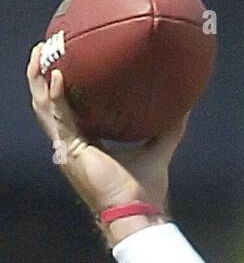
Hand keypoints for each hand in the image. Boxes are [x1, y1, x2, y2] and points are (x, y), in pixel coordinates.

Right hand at [26, 41, 188, 217]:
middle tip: (45, 49)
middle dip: (42, 76)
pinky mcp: (69, 151)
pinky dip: (54, 95)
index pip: (68, 110)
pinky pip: (55, 117)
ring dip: (38, 79)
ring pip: (43, 106)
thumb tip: (185, 107)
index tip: (65, 63)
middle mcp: (72, 145)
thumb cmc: (145, 191)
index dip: (63, 88)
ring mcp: (67, 148)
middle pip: (49, 103)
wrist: (139, 213)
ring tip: (41, 53)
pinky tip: (57, 75)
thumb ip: (169, 128)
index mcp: (87, 144)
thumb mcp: (157, 149)